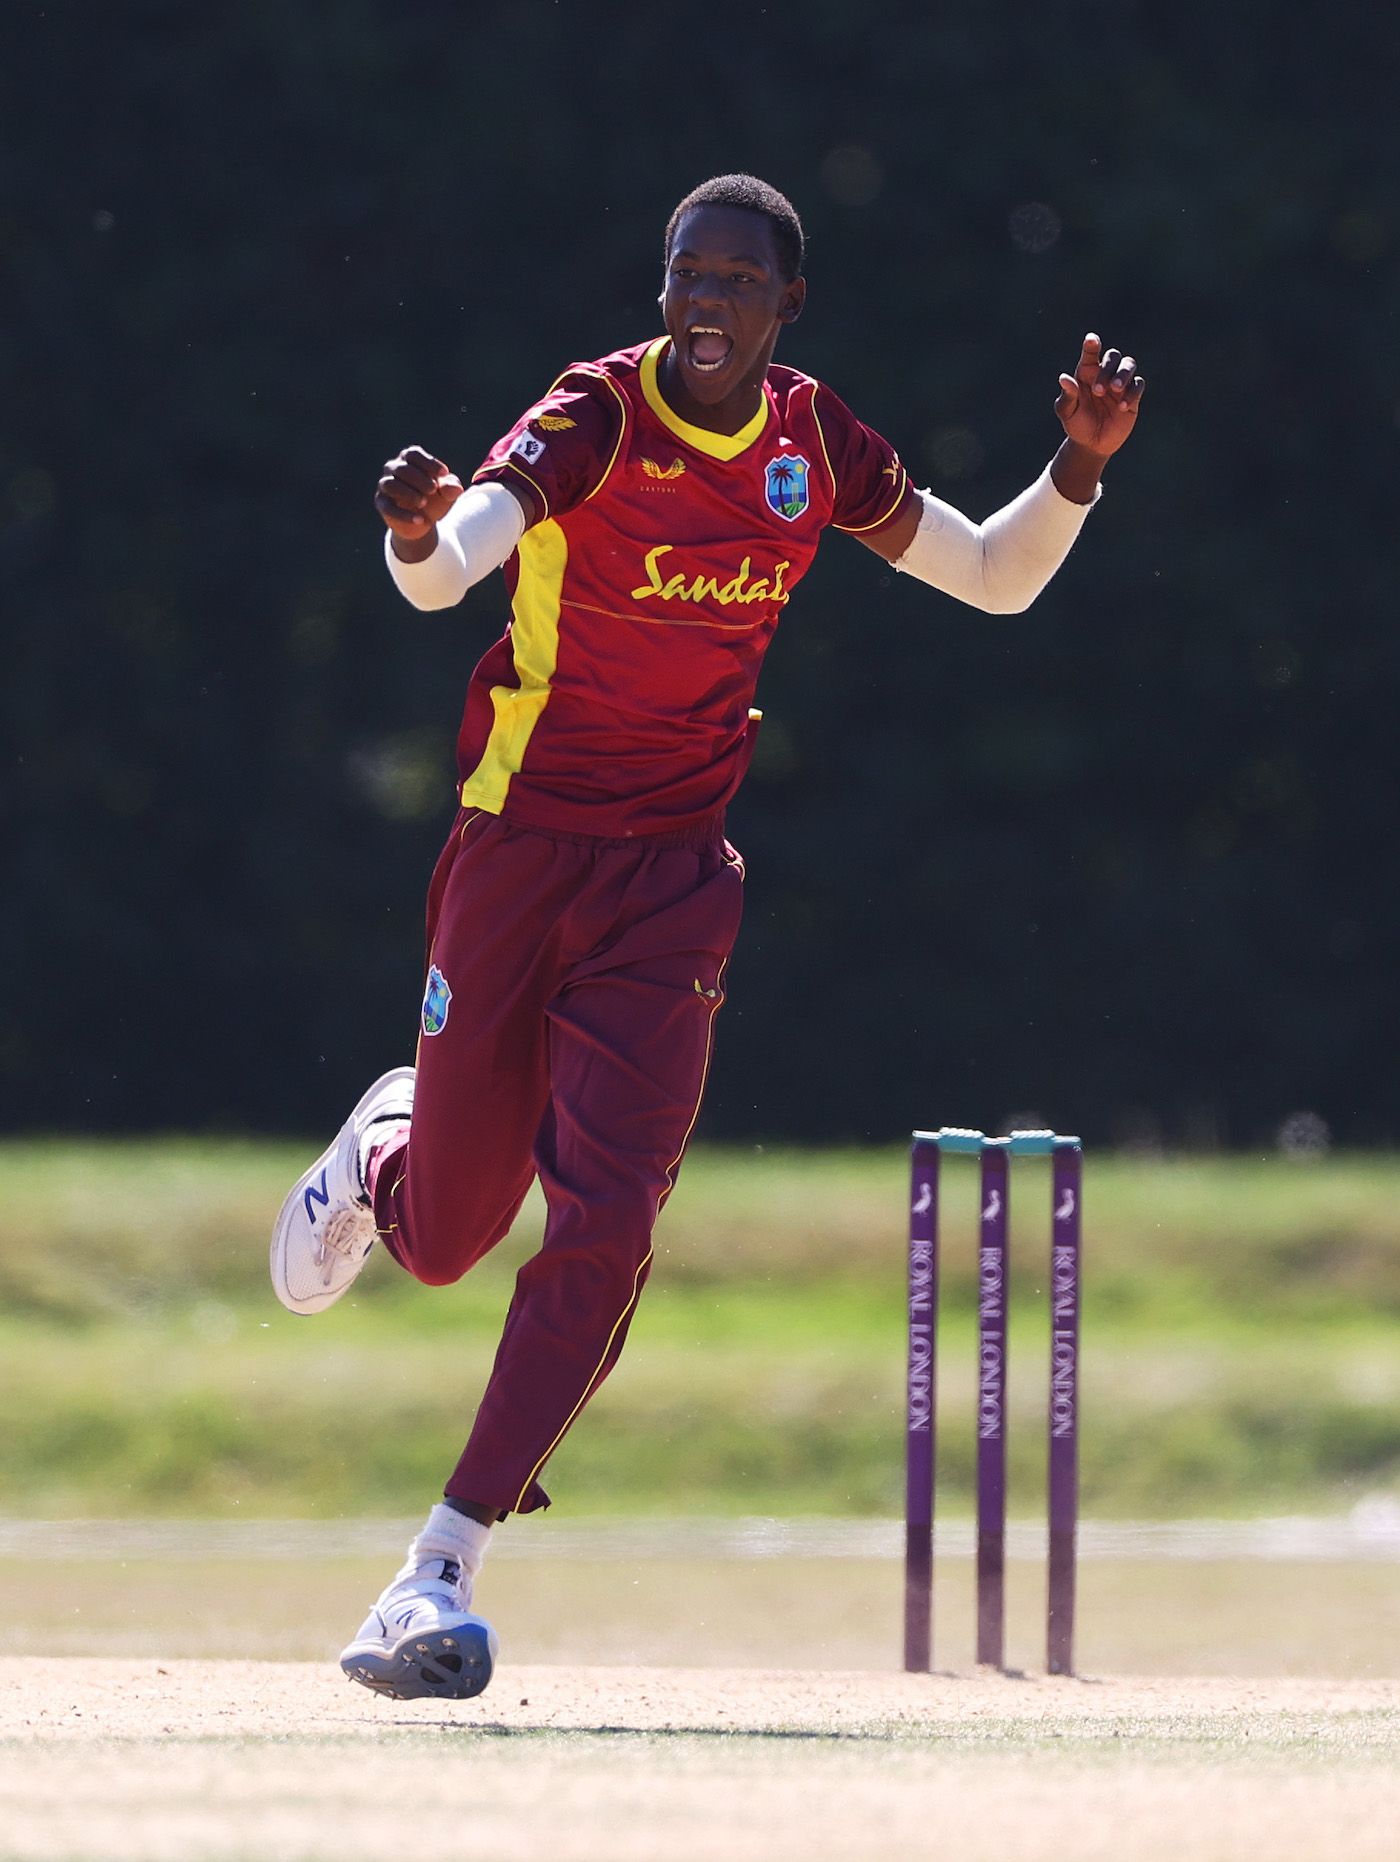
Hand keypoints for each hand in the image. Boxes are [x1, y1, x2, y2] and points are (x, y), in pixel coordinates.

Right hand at [375, 446, 463, 545]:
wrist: (423, 521)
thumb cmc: (435, 498)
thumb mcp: (447, 493)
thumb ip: (451, 488)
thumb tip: (456, 489)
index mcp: (408, 460)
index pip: (413, 454)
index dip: (428, 462)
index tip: (444, 473)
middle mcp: (393, 469)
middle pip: (402, 468)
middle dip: (419, 479)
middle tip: (433, 490)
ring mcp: (385, 486)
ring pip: (389, 484)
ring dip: (407, 493)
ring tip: (424, 502)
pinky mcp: (382, 504)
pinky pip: (388, 508)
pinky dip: (404, 515)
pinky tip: (421, 521)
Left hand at [1055, 334, 1144, 458]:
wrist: (1091, 444)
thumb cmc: (1076, 423)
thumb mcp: (1067, 411)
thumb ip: (1067, 395)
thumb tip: (1063, 378)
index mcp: (1086, 372)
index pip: (1090, 353)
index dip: (1091, 344)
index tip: (1091, 340)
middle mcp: (1105, 373)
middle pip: (1113, 356)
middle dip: (1107, 369)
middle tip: (1097, 390)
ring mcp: (1120, 384)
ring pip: (1129, 365)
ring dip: (1123, 374)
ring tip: (1115, 389)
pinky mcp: (1133, 396)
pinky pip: (1138, 385)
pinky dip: (1132, 392)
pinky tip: (1122, 406)